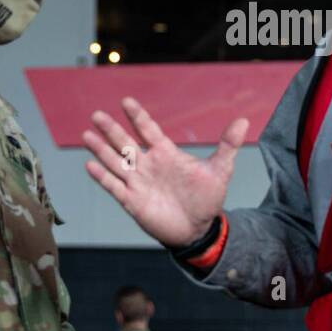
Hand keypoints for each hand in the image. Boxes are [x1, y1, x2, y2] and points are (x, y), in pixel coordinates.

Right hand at [83, 96, 248, 247]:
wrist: (199, 229)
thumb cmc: (207, 198)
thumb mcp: (220, 170)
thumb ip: (228, 145)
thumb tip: (244, 121)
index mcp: (166, 153)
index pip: (148, 129)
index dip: (137, 116)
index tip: (126, 101)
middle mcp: (148, 164)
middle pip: (125, 143)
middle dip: (111, 129)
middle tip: (97, 115)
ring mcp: (138, 182)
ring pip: (116, 162)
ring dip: (101, 150)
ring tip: (86, 135)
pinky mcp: (132, 201)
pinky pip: (114, 187)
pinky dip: (102, 177)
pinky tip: (90, 165)